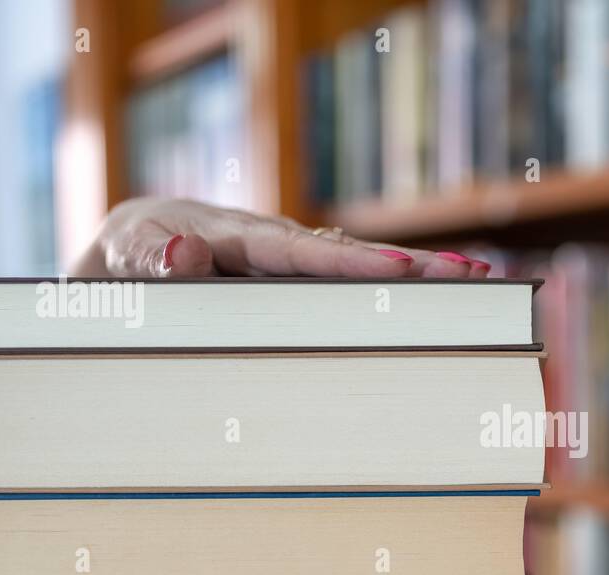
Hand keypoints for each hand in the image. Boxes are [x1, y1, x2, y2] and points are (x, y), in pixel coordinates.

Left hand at [72, 197, 489, 278]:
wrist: (140, 248)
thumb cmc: (132, 254)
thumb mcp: (128, 255)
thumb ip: (153, 257)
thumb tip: (188, 252)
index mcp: (237, 235)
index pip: (298, 252)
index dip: (348, 263)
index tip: (398, 268)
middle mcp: (277, 245)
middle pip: (350, 256)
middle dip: (413, 265)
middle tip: (471, 274)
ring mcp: (295, 267)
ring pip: (364, 271)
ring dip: (421, 278)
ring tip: (480, 281)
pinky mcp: (302, 285)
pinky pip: (353, 289)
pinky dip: (398, 294)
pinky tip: (443, 304)